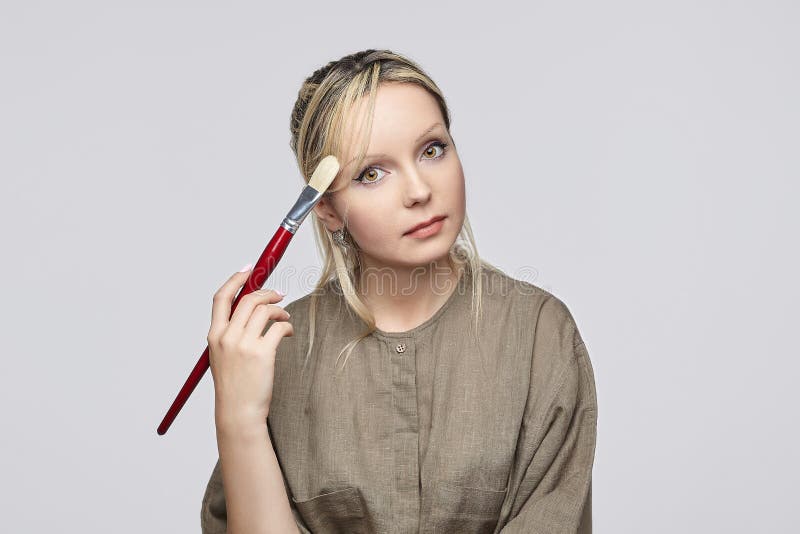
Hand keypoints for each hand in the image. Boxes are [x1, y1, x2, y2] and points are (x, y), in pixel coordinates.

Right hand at [207, 269, 293, 429]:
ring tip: (284, 319)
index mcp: (214, 335)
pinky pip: (279, 327)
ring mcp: (243, 344)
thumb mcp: (222, 356)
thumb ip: (231, 333)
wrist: (238, 412)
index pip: (221, 297)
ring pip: (265, 310)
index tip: (249, 268)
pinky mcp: (262, 353)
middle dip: (267, 292)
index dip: (235, 279)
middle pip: (248, 299)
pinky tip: (287, 332)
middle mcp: (226, 337)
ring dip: (280, 310)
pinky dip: (286, 326)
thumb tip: (251, 308)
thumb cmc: (235, 385)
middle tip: (279, 295)